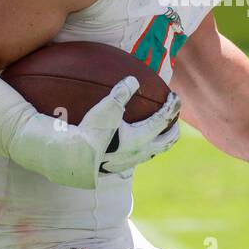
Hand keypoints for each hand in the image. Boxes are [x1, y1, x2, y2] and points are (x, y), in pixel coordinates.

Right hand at [8, 77, 180, 187]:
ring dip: (158, 143)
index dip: (172, 106)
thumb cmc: (90, 132)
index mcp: (141, 138)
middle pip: (165, 143)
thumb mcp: (107, 107)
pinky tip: (129, 146)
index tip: (176, 96)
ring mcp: (128, 163)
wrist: (73, 158)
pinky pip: (134, 159)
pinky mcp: (115, 168)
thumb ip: (121, 92)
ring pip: (151, 153)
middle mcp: (139, 152)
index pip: (164, 120)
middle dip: (173, 131)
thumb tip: (132, 79)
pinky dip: (139, 150)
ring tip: (157, 135)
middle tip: (175, 121)